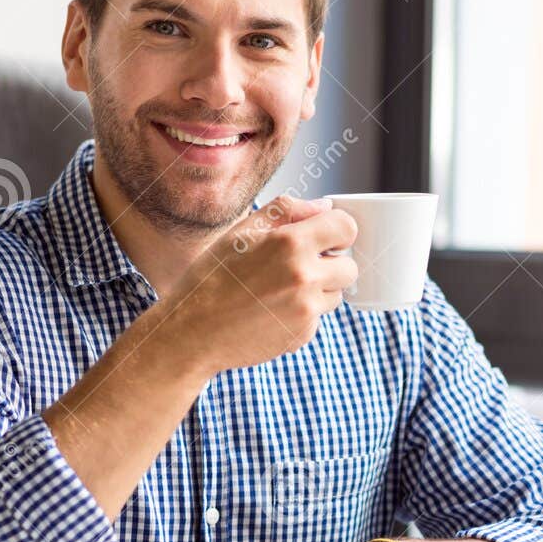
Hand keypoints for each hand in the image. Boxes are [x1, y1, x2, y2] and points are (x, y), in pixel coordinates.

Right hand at [155, 195, 358, 374]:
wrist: (193, 332)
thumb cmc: (213, 277)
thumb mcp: (242, 231)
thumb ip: (287, 210)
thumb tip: (324, 206)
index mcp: (290, 243)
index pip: (346, 227)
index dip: (337, 229)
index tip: (325, 236)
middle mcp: (305, 277)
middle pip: (349, 265)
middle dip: (331, 263)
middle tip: (300, 265)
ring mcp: (306, 310)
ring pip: (336, 294)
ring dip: (319, 290)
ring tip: (280, 289)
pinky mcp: (303, 335)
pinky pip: (318, 318)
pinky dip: (303, 314)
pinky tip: (272, 311)